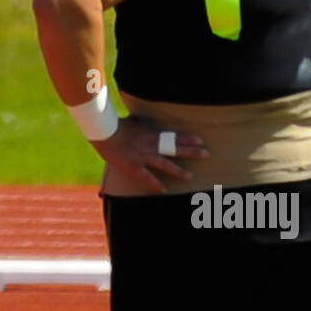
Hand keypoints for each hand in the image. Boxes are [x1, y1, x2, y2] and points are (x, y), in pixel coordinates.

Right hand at [90, 115, 209, 194]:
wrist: (103, 131)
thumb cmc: (117, 124)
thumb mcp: (135, 120)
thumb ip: (144, 123)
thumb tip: (149, 120)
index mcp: (152, 132)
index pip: (174, 135)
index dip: (188, 139)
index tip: (201, 141)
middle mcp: (151, 144)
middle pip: (175, 148)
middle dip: (192, 152)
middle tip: (207, 154)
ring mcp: (143, 156)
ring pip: (165, 164)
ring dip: (178, 171)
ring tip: (190, 177)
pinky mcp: (133, 166)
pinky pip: (146, 177)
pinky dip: (155, 184)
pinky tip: (164, 191)